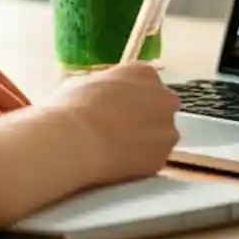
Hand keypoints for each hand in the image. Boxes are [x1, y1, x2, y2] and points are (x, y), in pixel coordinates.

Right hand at [45, 63, 179, 183]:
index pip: (147, 84)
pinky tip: (119, 165)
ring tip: (117, 151)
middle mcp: (164, 97)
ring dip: (146, 143)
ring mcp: (167, 127)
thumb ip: (105, 87)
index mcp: (144, 74)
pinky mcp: (162, 155)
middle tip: (121, 132)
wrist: (75, 140)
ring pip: (161, 136)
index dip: (131, 100)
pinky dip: (140, 164)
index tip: (118, 111)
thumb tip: (100, 97)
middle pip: (161, 108)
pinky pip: (154, 159)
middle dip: (146, 119)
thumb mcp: (85, 83)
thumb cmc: (72, 109)